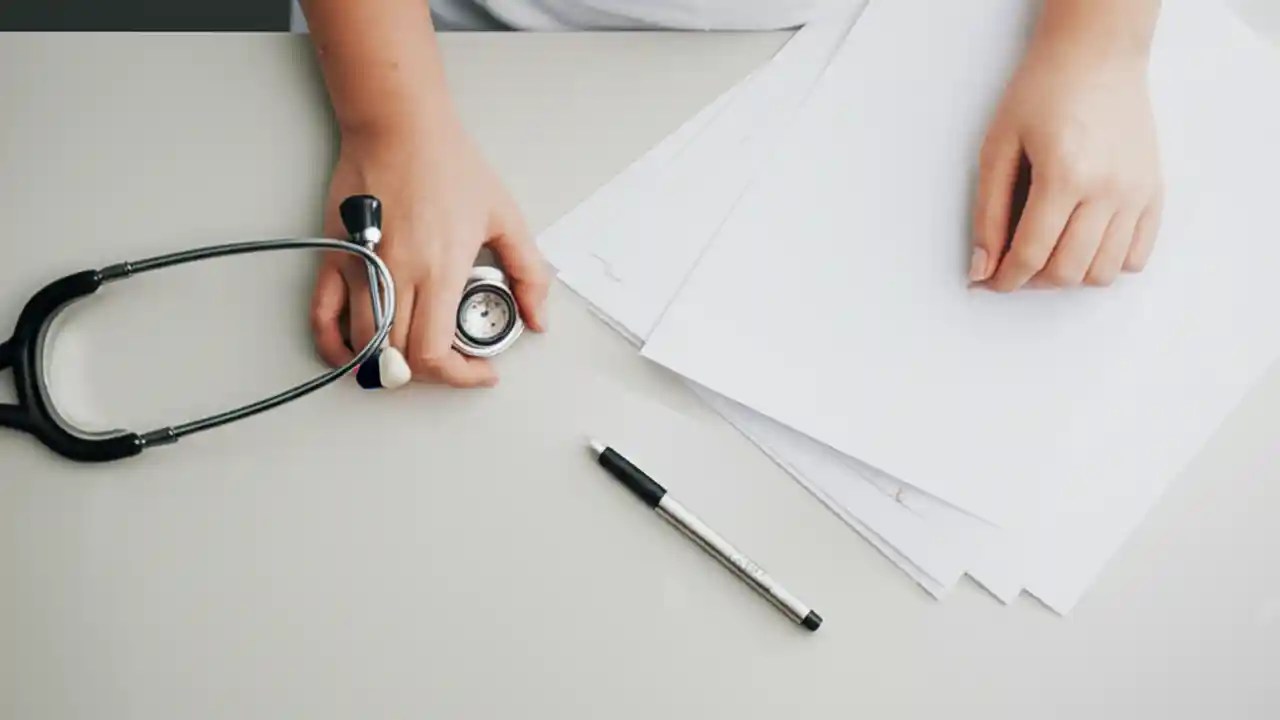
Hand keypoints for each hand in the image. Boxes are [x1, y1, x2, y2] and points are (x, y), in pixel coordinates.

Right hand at [310, 120, 548, 386]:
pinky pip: (322, 318)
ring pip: (364, 346)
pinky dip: (335, 347)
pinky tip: (354, 353)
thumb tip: (538, 318)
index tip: (480, 371)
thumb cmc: (447, 163)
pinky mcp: (335, 257)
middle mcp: (396, 276)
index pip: (434, 354)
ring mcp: (360, 268)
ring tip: (414, 360)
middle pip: (399, 359)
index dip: (458, 377)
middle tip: (452, 366)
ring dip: (387, 367)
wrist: (399, 125)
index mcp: (439, 270)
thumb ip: (529, 272)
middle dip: (429, 376)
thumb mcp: (504, 217)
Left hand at [971, 30, 1162, 290]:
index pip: (1030, 254)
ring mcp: (1137, 193)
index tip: (987, 282)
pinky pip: (1137, 256)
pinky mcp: (1154, 192)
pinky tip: (1082, 245)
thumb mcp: (998, 146)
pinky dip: (1107, 263)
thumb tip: (981, 267)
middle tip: (1012, 265)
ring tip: (1046, 254)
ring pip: (1104, 272)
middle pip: (1068, 272)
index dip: (1003, 279)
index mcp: (1064, 175)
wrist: (1096, 55)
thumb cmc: (1042, 92)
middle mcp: (1108, 190)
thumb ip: (987, 212)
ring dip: (1069, 276)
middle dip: (1032, 281)